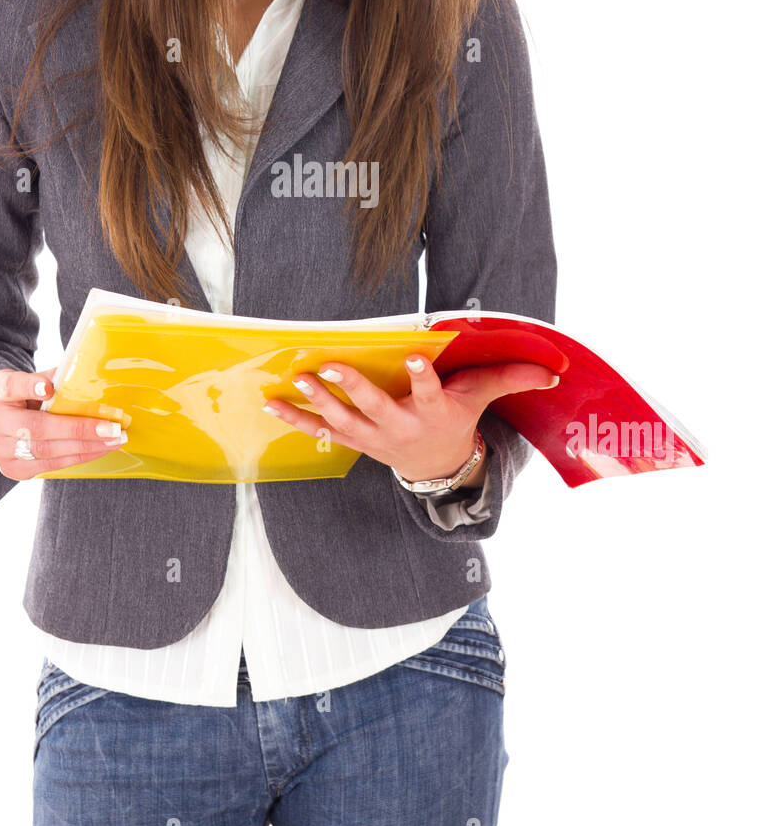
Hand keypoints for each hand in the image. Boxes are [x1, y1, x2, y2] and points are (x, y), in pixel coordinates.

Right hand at [0, 367, 129, 480]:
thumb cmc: (22, 396)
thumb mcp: (31, 380)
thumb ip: (54, 379)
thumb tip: (92, 380)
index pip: (10, 386)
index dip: (30, 387)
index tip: (49, 388)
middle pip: (36, 427)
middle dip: (79, 429)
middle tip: (112, 428)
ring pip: (46, 450)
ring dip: (86, 447)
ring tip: (115, 440)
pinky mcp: (12, 469)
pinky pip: (49, 465)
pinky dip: (78, 457)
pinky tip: (99, 449)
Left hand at [263, 355, 559, 484]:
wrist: (437, 468)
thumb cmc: (457, 420)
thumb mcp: (482, 399)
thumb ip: (512, 379)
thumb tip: (555, 370)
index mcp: (434, 412)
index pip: (430, 391)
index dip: (424, 376)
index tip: (417, 356)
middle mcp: (401, 426)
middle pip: (376, 407)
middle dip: (354, 389)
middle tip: (330, 366)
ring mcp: (374, 437)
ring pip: (342, 421)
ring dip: (318, 401)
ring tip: (298, 379)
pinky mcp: (354, 441)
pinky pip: (320, 431)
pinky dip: (295, 418)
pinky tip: (270, 404)